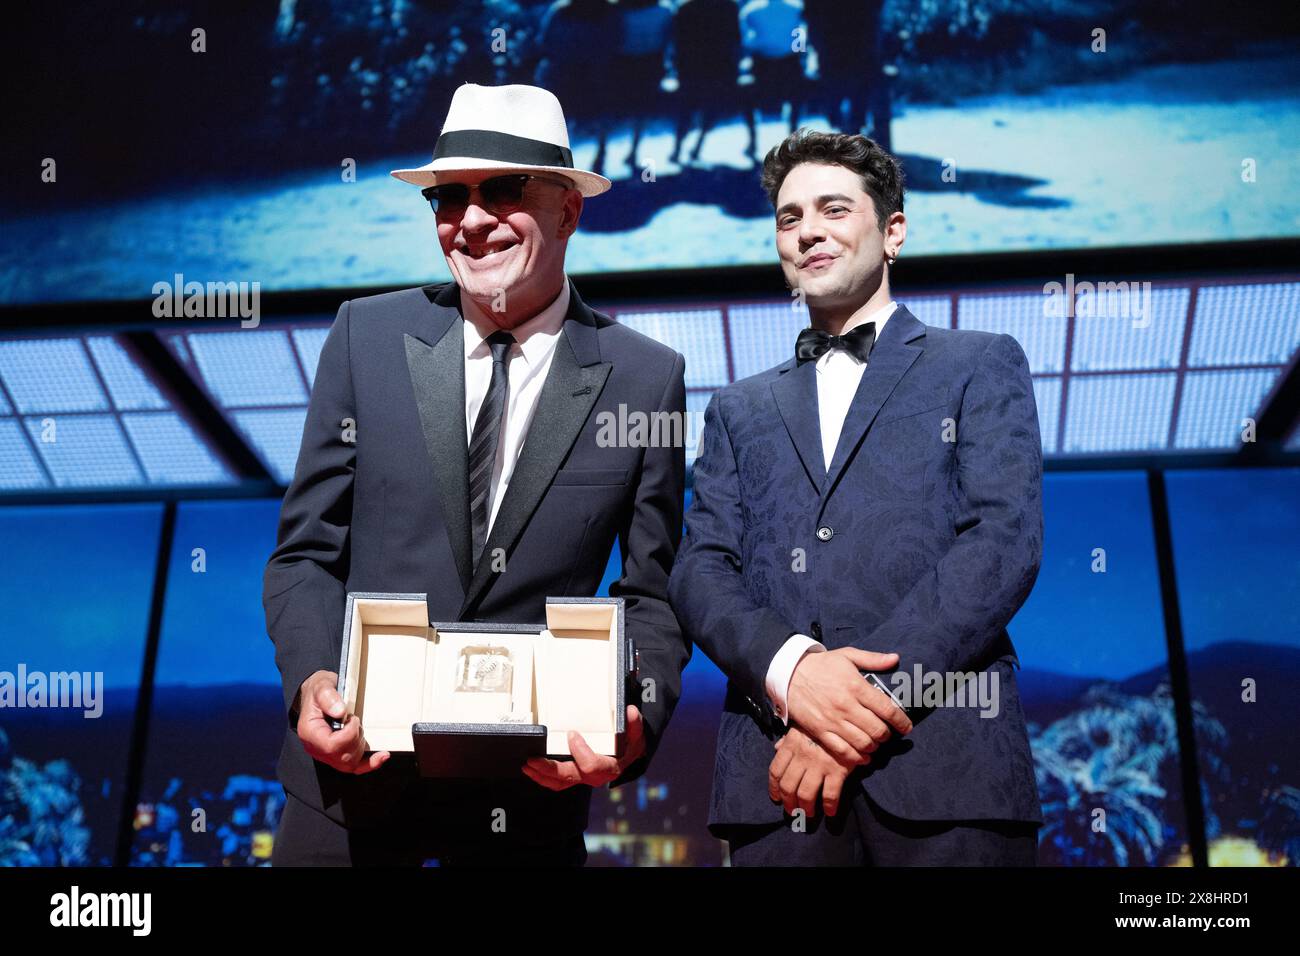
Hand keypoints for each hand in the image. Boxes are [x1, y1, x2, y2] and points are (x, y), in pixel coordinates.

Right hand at [295, 670, 390, 774]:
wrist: (317, 696)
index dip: (348, 734)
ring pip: (350, 764)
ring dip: (361, 746)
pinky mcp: (338, 756)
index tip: (352, 718)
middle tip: (354, 720)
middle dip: (356, 738)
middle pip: (343, 758)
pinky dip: (370, 763)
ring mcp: (327, 755)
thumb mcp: (322, 686)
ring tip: (357, 728)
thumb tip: (340, 712)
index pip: (331, 746)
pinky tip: (383, 756)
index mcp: (310, 733)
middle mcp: (316, 749)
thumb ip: (329, 697)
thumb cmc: (319, 691)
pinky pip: (355, 767)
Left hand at [522, 705, 646, 790]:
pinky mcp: (574, 776)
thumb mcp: (636, 735)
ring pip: (559, 783)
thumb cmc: (629, 746)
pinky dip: (543, 777)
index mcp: (609, 767)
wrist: (628, 759)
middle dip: (549, 769)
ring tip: (526, 766)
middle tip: (532, 760)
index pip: (591, 765)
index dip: (580, 751)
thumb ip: (634, 725)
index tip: (572, 734)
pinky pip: (557, 782)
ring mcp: (582, 778)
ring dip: (541, 776)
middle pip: (569, 777)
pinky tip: (531, 770)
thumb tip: (630, 711)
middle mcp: (594, 777)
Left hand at [768, 723, 859, 818]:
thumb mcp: (802, 726)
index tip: (776, 798)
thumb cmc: (822, 724)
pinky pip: (830, 795)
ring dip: (806, 809)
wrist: (848, 721)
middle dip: (789, 803)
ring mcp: (819, 764)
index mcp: (791, 745)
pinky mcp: (838, 770)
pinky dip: (829, 807)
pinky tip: (830, 812)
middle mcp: (802, 756)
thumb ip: (788, 739)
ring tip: (809, 814)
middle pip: (788, 787)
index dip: (774, 788)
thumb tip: (776, 749)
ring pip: (806, 794)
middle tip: (793, 811)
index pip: (775, 771)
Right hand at [785, 647, 912, 763]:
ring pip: (863, 743)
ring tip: (875, 743)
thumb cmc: (821, 664)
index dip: (902, 721)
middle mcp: (847, 705)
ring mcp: (833, 720)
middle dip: (887, 735)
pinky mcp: (820, 731)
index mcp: (856, 686)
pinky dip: (857, 757)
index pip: (887, 709)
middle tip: (888, 734)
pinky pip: (843, 751)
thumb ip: (873, 659)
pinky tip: (863, 756)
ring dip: (874, 746)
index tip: (907, 727)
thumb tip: (895, 659)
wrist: (788, 673)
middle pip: (877, 730)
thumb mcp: (847, 655)